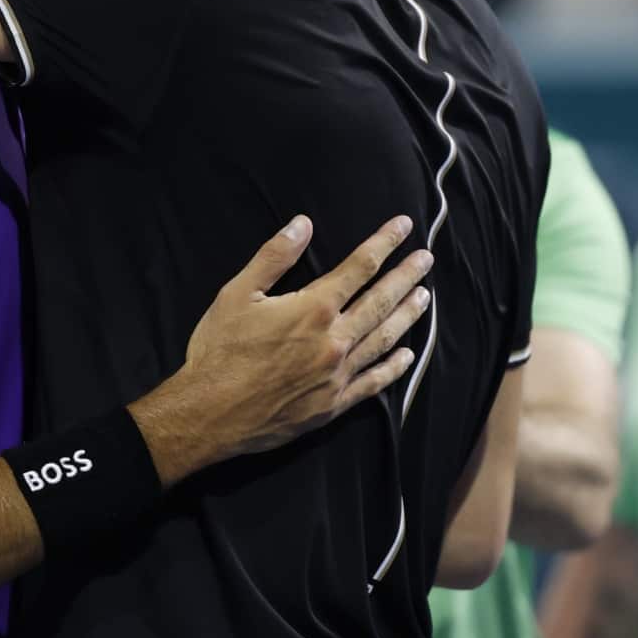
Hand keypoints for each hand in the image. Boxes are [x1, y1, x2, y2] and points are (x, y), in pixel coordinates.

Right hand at [133, 215, 430, 483]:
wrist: (211, 413)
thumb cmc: (219, 350)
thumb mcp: (236, 293)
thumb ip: (273, 257)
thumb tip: (303, 224)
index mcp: (313, 308)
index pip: (359, 267)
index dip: (384, 243)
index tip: (403, 226)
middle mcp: (334, 340)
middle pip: (381, 301)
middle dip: (406, 276)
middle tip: (426, 259)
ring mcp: (338, 374)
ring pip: (384, 339)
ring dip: (407, 315)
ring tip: (425, 297)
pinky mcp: (334, 404)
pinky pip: (374, 383)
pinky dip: (394, 368)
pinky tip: (407, 356)